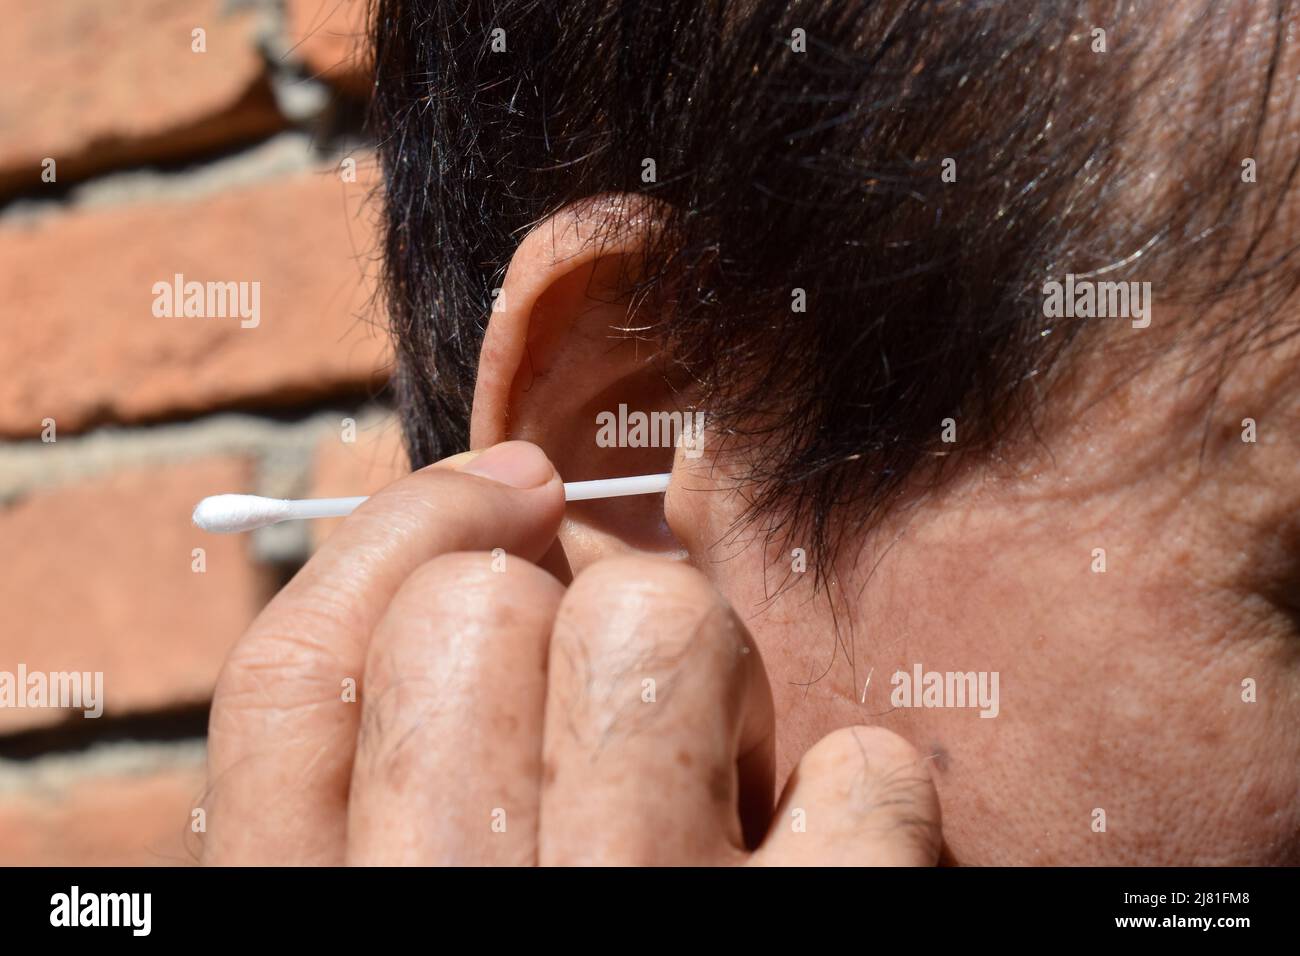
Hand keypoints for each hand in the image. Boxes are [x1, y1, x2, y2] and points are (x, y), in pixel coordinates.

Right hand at [201, 441, 941, 864]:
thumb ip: (401, 789)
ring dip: (715, 671)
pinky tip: (842, 860)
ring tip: (730, 772)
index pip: (296, 668)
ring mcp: (637, 948)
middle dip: (568, 615)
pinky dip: (872, 798)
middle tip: (627, 703)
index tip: (506, 494)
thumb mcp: (403, 921)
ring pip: (658, 633)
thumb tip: (494, 547)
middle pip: (479, 620)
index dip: (405, 536)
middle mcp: (444, 933)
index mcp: (311, 933)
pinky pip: (863, 776)